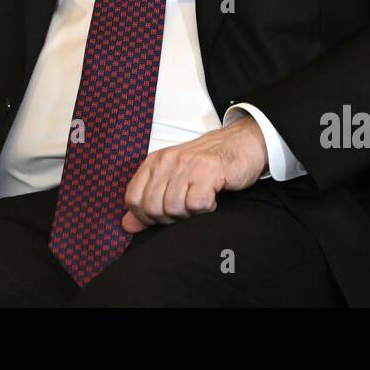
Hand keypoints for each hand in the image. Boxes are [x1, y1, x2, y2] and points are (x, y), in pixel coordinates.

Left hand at [121, 113, 267, 232]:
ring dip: (189, 214)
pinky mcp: (208, 171)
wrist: (242, 143)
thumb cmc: (207, 165)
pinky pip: (196, 204)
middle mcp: (167, 161)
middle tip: (186, 210)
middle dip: (169, 219)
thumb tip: (127, 225)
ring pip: (173, 208)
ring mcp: (187, 165)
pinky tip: (212, 199)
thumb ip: (148, 201)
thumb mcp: (172, 179)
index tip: (163, 217)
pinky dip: (206, 209)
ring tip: (200, 202)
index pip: (133, 198)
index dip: (144, 217)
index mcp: (154, 162)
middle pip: (152, 207)